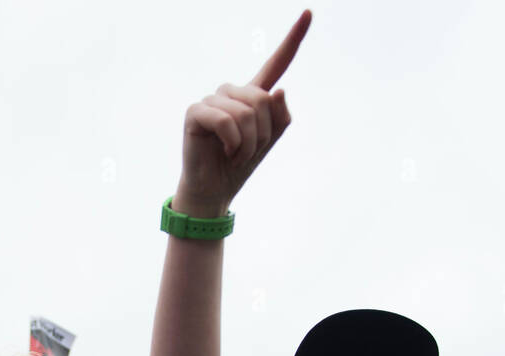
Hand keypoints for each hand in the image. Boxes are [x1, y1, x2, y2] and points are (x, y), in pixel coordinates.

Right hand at [173, 10, 310, 217]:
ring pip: (246, 111)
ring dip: (247, 142)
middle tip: (247, 151)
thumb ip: (280, 116)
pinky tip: (225, 152)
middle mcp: (233, 92)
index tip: (309, 13)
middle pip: (262, 98)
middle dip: (262, 132)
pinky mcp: (196, 112)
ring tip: (235, 154)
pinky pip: (226, 120)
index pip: (276, 63)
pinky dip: (232, 142)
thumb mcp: (269, 140)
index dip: (293, 39)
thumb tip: (277, 90)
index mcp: (253, 96)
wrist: (214, 189)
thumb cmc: (240, 164)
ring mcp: (213, 100)